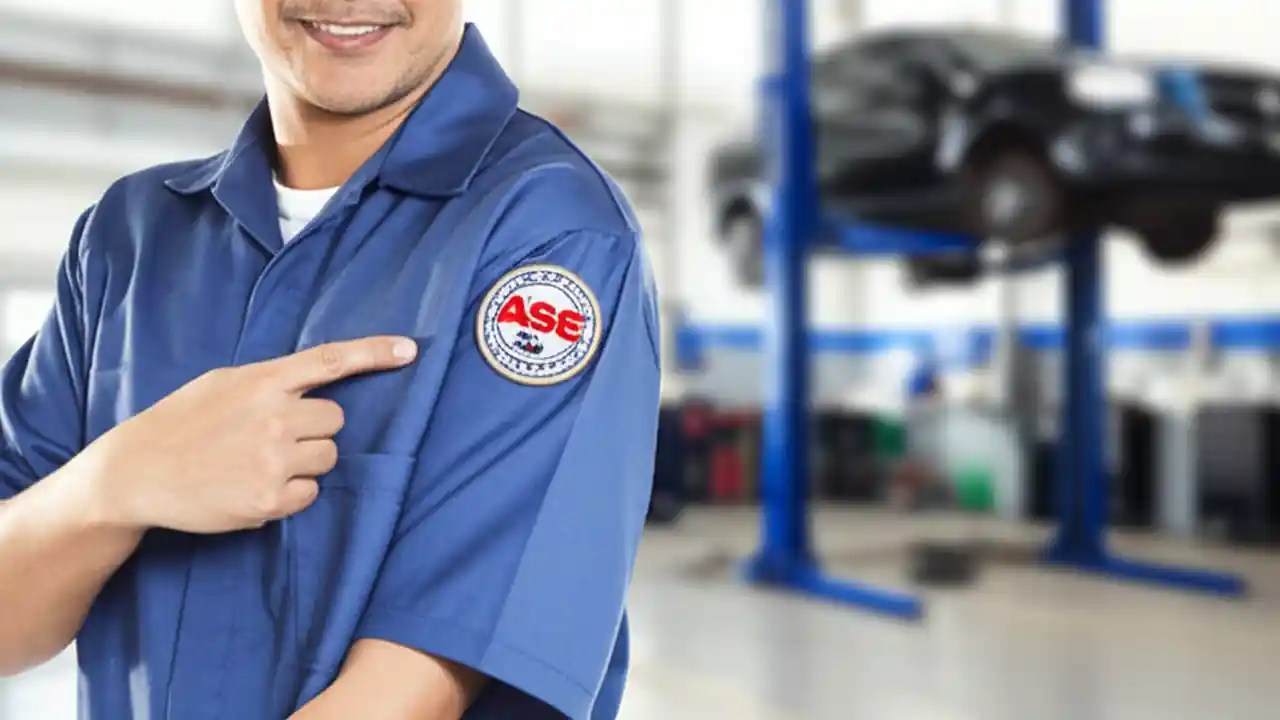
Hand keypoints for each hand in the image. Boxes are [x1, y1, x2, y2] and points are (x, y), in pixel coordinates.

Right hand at [77, 336, 417, 533]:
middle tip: (274, 436)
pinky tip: (254, 486)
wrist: (138, 472)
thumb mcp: (224, 383)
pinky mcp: (270, 499)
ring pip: (328, 457)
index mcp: (264, 381)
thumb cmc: (182, 422)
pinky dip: (291, 492)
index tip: (410, 350)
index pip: (331, 361)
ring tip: (260, 462)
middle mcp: (275, 417)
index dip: (374, 353)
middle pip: (336, 420)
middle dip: (314, 429)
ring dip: (306, 461)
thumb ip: (270, 382)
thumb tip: (312, 385)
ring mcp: (274, 460)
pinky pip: (311, 493)